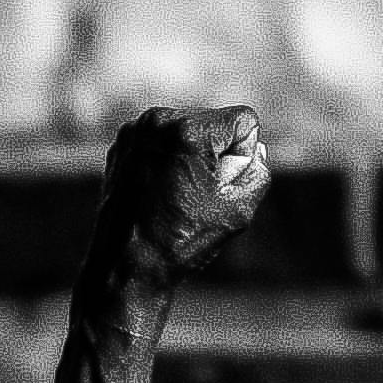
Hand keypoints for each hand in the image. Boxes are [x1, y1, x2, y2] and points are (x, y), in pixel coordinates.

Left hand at [94, 104, 272, 286]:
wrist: (128, 263)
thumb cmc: (182, 240)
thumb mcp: (237, 211)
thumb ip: (257, 173)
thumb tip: (253, 149)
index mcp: (191, 132)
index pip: (243, 119)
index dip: (243, 154)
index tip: (222, 183)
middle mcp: (161, 120)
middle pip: (214, 124)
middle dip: (215, 154)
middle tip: (197, 195)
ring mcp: (138, 128)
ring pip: (187, 130)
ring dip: (191, 157)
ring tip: (176, 194)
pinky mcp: (124, 141)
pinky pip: (161, 139)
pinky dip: (166, 159)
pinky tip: (159, 191)